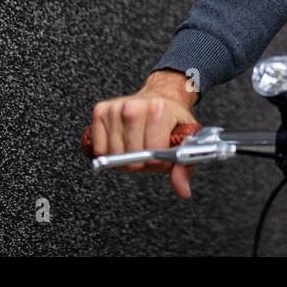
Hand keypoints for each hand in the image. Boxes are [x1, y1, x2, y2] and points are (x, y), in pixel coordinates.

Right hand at [89, 70, 200, 199]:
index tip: (163, 153)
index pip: (151, 155)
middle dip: (142, 162)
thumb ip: (184, 167)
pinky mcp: (100, 111)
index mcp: (158, 109)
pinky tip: (122, 142)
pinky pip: (99, 148)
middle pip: (131, 159)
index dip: (158, 163)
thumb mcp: (186, 140)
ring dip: (125, 159)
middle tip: (150, 150)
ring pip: (113, 156)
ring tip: (138, 144)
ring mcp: (115, 108)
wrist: (162, 96)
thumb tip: (183, 190)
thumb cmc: (173, 119)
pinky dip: (109, 152)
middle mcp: (134, 107)